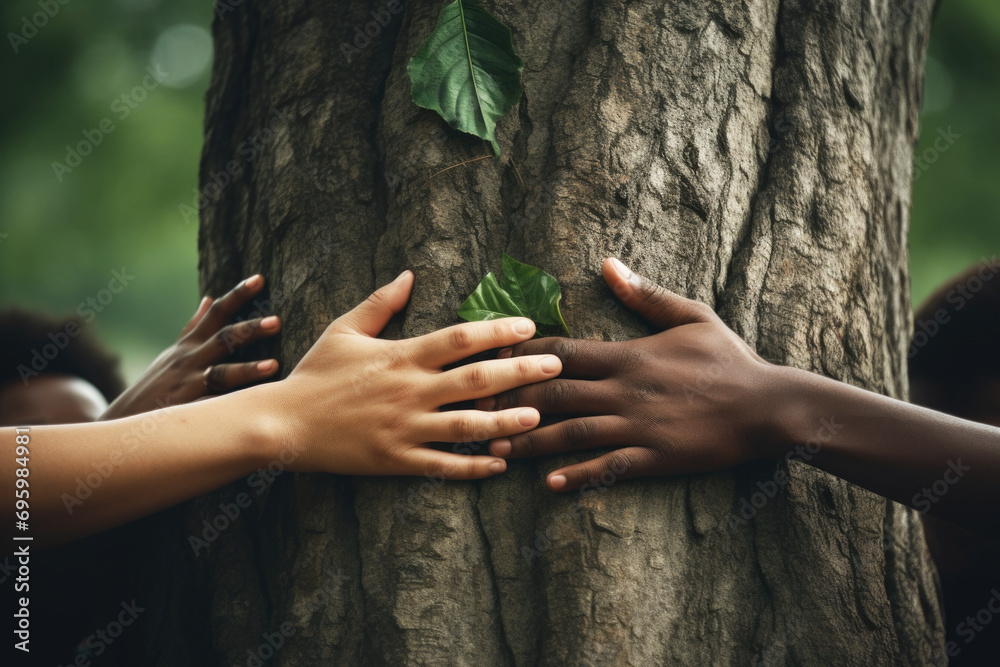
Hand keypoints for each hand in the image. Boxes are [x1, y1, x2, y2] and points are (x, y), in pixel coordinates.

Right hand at [101, 275, 281, 419]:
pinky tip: (251, 408)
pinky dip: (228, 407)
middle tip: (277, 321)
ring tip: (274, 366)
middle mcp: (190, 361)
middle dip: (249, 329)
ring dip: (247, 370)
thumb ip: (194, 328)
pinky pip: (212, 409)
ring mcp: (188, 387)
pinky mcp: (187, 414)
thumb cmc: (157, 386)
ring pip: (220, 375)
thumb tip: (210, 298)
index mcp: (190, 346)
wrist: (121, 423)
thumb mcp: (173, 354)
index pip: (216, 314)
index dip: (237, 296)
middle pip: (222, 339)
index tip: (260, 278)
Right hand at [266, 270, 562, 478]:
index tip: (530, 327)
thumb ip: (381, 302)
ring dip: (506, 422)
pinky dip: (473, 467)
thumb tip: (409, 275)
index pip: (461, 338)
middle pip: (477, 380)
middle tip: (556, 366)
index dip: (499, 331)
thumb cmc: (315, 373)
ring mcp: (404, 428)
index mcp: (401, 355)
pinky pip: (442, 466)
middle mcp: (410, 391)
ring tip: (538, 416)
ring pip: (467, 426)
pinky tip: (500, 465)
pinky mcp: (396, 461)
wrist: (282, 423)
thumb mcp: (344, 329)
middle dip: (521, 372)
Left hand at [479, 258, 776, 490]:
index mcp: (629, 355)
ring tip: (496, 450)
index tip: (491, 360)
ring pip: (572, 433)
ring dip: (531, 441)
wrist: (768, 406)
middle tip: (476, 410)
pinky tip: (550, 484)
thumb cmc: (730, 359)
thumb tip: (608, 264)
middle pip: (555, 393)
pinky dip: (578, 476)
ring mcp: (638, 425)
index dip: (523, 354)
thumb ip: (645, 294)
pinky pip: (609, 467)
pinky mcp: (654, 457)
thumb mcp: (691, 315)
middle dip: (512, 401)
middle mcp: (625, 390)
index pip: (563, 351)